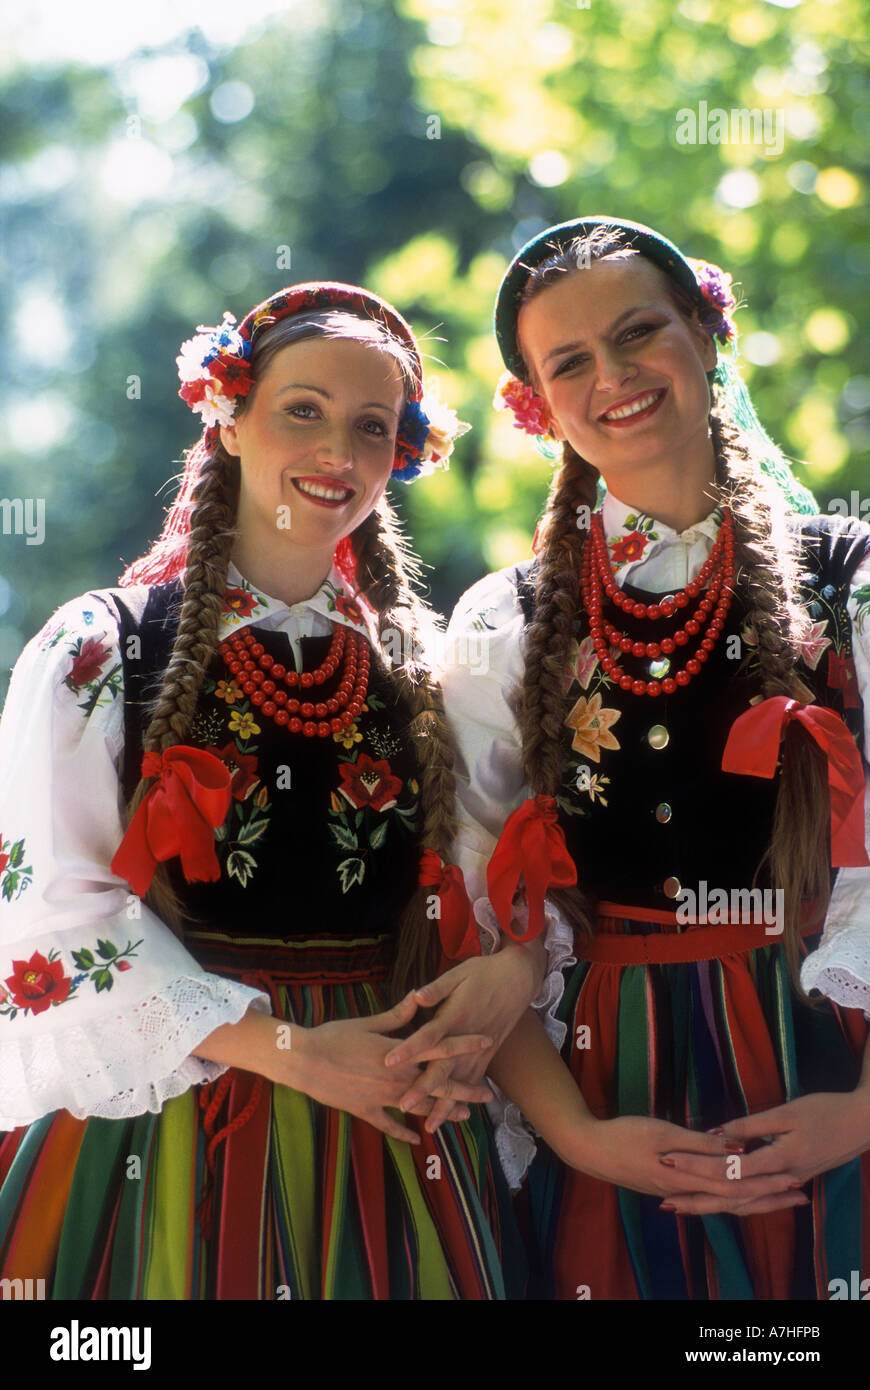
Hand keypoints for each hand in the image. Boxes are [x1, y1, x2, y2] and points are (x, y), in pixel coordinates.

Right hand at [283, 993, 491, 1142]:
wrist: (305, 1060)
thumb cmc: (334, 1036)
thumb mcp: (369, 1022)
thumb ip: (397, 1016)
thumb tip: (418, 996)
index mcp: (400, 1052)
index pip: (440, 1048)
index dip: (465, 1045)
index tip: (487, 1042)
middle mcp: (397, 1077)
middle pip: (439, 1085)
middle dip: (465, 1089)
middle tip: (487, 1095)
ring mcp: (383, 1097)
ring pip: (420, 1107)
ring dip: (442, 1112)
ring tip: (463, 1117)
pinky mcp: (366, 1111)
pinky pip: (389, 1125)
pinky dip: (403, 1132)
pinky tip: (416, 1139)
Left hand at [384, 946, 541, 1131]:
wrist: (518, 979)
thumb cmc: (484, 973)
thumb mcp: (459, 973)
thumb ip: (437, 988)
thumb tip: (416, 995)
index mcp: (455, 1016)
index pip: (427, 1037)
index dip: (409, 1049)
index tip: (389, 1062)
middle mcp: (466, 1039)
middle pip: (442, 1068)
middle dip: (423, 1089)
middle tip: (403, 1106)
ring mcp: (479, 1050)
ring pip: (460, 1082)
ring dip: (445, 1104)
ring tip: (430, 1125)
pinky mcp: (487, 1055)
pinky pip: (474, 1081)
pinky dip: (464, 1099)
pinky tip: (455, 1116)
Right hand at [565, 1115, 810, 1214]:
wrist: (589, 1148)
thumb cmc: (623, 1135)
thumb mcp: (662, 1131)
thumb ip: (698, 1143)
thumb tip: (734, 1147)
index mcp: (684, 1179)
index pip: (734, 1184)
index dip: (765, 1182)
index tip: (792, 1179)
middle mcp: (684, 1192)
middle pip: (734, 1199)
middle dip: (768, 1196)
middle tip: (799, 1194)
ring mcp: (676, 1192)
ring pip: (722, 1201)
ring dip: (752, 1198)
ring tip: (778, 1196)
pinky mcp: (669, 1187)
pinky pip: (708, 1197)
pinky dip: (730, 1196)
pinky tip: (738, 1194)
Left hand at [657, 1090, 869, 1215]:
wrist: (862, 1124)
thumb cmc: (825, 1111)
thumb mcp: (787, 1112)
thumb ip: (751, 1126)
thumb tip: (717, 1135)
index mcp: (779, 1160)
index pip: (729, 1169)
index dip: (697, 1165)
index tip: (669, 1158)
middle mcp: (781, 1179)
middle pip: (731, 1195)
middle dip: (697, 1197)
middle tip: (665, 1200)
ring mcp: (787, 1183)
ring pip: (744, 1203)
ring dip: (712, 1205)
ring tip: (682, 1206)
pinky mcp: (790, 1180)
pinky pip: (757, 1198)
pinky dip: (735, 1202)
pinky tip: (719, 1201)